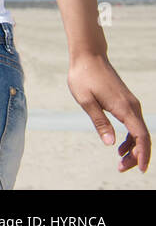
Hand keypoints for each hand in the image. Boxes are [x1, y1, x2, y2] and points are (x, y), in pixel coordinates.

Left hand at [67, 52, 149, 172]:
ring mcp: (131, 104)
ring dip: (134, 148)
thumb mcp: (86, 101)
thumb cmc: (83, 77)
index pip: (141, 136)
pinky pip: (134, 124)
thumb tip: (110, 143)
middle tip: (122, 168)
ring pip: (140, 132)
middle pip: (143, 137)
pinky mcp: (126, 102)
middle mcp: (133, 107)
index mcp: (124, 108)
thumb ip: (99, 122)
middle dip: (137, 156)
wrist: (89, 56)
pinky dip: (131, 138)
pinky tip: (120, 146)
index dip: (142, 154)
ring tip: (121, 162)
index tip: (139, 169)